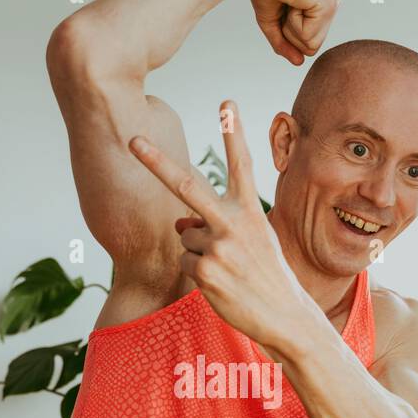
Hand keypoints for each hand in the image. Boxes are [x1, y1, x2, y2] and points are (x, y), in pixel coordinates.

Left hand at [128, 100, 315, 350]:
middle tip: (132, 140)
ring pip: (186, 236)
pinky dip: (197, 272)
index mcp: (250, 210)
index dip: (233, 131)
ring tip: (228, 269)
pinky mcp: (205, 271)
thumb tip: (179, 223)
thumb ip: (217, 223)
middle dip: (155, 162)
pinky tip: (221, 284)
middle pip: (186, 185)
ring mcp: (218, 247)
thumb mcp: (250, 241)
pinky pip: (185, 260)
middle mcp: (234, 223)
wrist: (284, 315)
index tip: (227, 102)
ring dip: (199, 252)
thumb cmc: (266, 274)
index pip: (241, 163)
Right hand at [248, 0, 339, 64]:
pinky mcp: (328, 5)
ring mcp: (333, 5)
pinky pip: (308, 36)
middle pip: (312, 48)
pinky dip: (293, 23)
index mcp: (322, 8)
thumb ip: (286, 45)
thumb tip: (300, 63)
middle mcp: (332, 5)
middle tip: (286, 7)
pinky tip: (294, 2)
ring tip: (290, 4)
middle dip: (291, 34)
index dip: (289, 35)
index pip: (309, 45)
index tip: (285, 9)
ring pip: (311, 45)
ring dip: (292, 28)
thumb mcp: (275, 25)